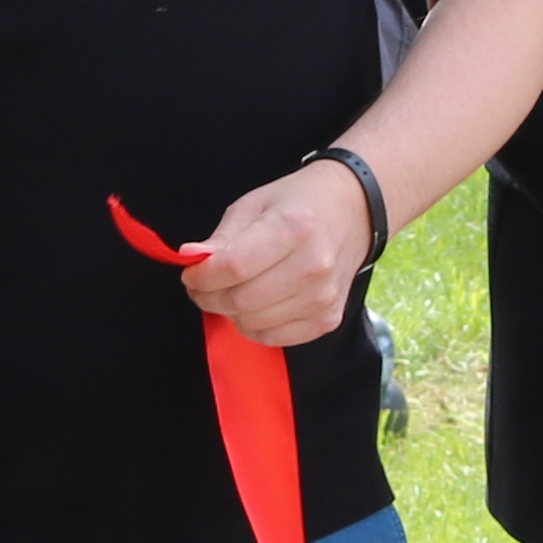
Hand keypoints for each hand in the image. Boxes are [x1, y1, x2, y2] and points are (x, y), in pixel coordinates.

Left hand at [176, 163, 376, 351]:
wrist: (352, 212)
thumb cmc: (296, 205)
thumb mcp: (254, 205)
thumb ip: (222, 237)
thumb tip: (190, 259)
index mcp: (294, 226)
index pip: (234, 266)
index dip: (202, 276)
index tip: (191, 272)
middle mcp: (314, 265)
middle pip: (241, 300)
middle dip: (209, 296)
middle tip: (203, 284)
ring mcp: (323, 296)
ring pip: (253, 323)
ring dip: (230, 312)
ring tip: (231, 290)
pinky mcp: (327, 319)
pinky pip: (273, 338)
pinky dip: (253, 326)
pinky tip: (255, 305)